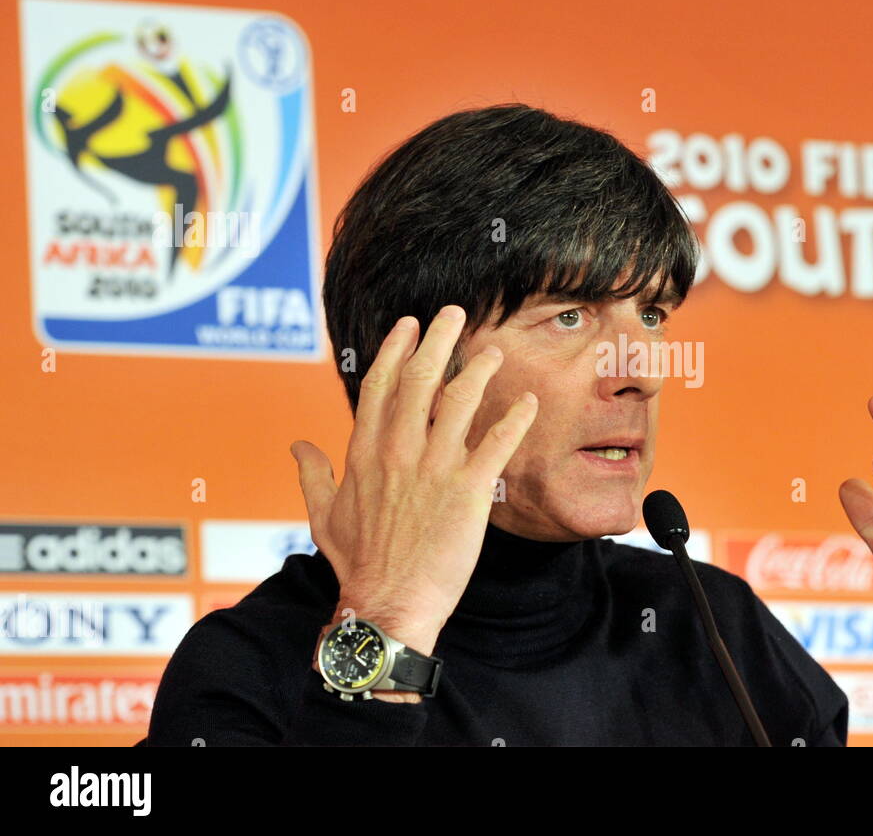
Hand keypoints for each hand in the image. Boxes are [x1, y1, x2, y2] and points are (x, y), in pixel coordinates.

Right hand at [291, 307, 537, 698]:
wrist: (388, 605)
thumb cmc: (358, 565)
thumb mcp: (323, 515)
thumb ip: (312, 474)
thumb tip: (297, 444)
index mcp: (363, 453)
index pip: (379, 386)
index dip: (396, 350)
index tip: (409, 325)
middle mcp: (397, 451)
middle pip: (419, 380)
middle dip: (438, 340)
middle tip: (455, 314)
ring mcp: (433, 469)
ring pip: (458, 402)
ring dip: (478, 370)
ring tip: (494, 352)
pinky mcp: (468, 491)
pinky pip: (496, 443)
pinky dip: (515, 420)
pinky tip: (529, 402)